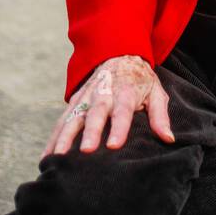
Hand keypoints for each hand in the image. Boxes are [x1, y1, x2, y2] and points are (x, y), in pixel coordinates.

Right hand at [42, 55, 175, 156]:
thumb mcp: (156, 92)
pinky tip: (47, 157)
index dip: (118, 128)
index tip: (114, 146)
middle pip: (95, 114)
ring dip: (64, 138)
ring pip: (73, 117)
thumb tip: (168, 139)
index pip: (122, 111)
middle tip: (86, 152)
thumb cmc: (140, 80)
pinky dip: (53, 139)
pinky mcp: (74, 102)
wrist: (119, 55)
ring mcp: (86, 97)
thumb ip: (160, 116)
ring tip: (57, 159)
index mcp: (125, 91)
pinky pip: (62, 121)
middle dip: (90, 133)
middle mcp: (103, 93)